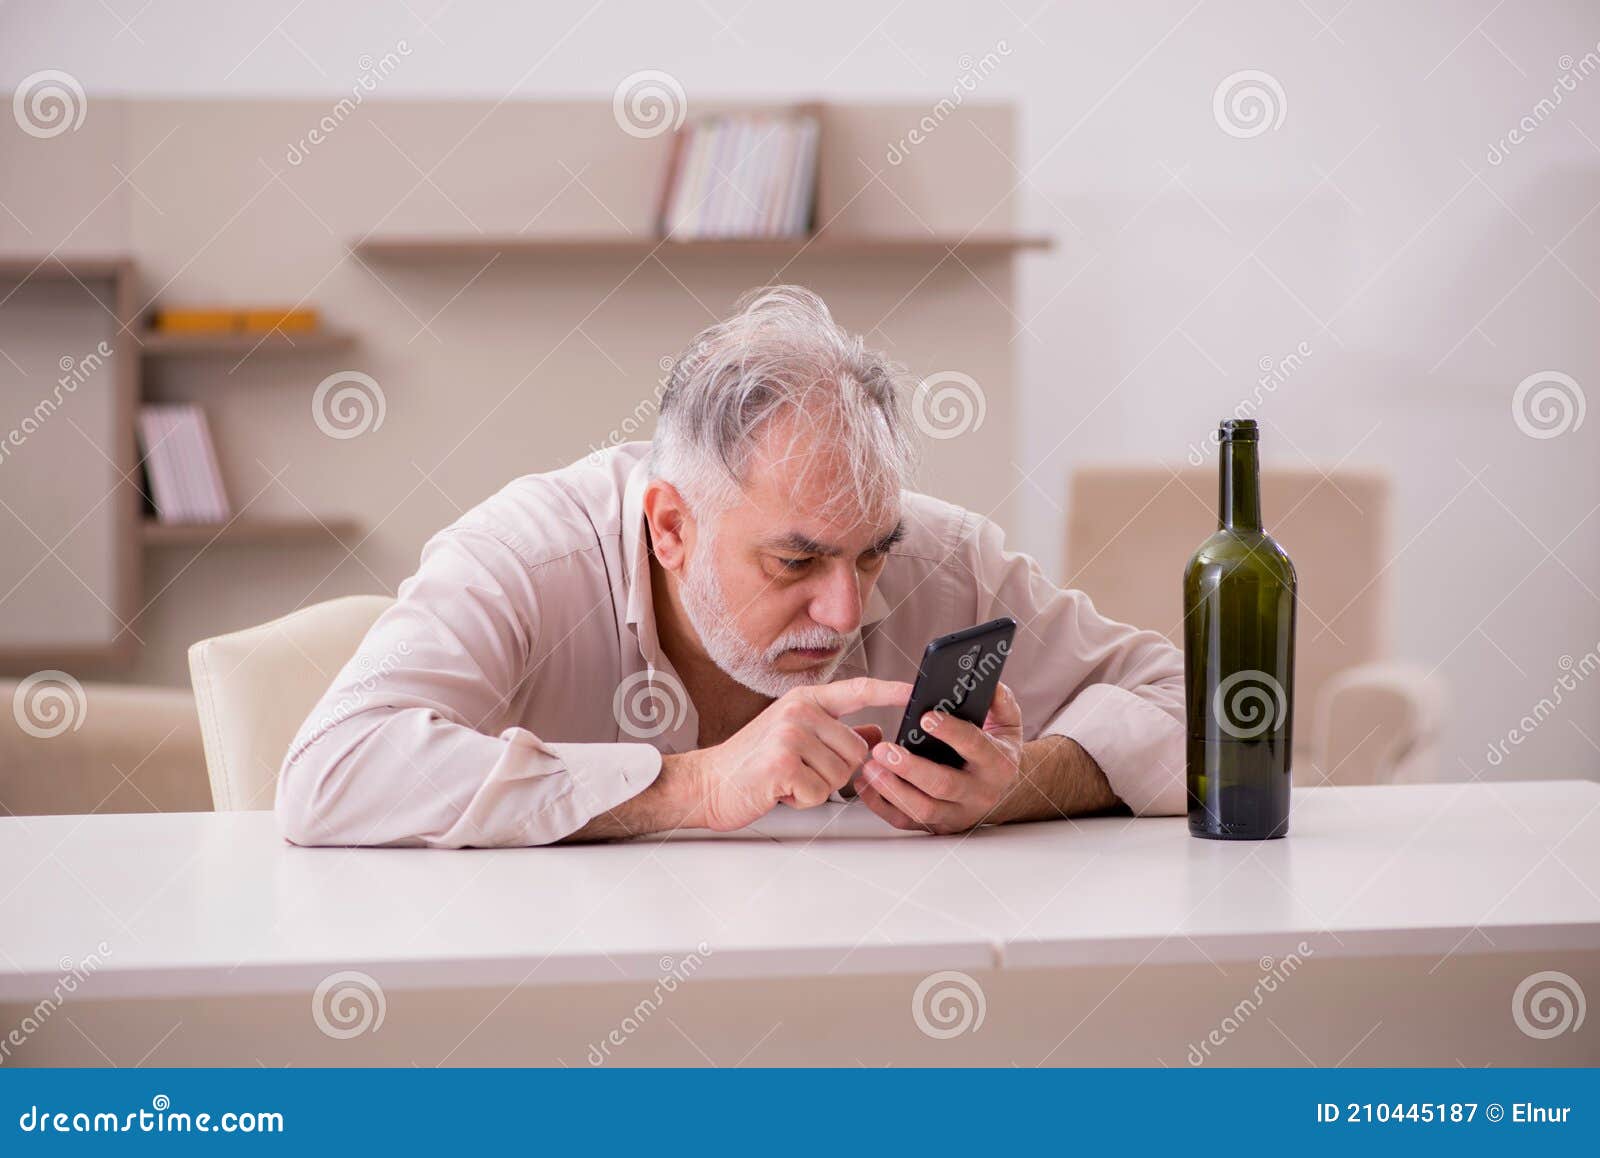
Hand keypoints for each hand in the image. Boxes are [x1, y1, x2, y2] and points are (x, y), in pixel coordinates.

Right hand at [680, 677, 911, 831]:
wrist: (707, 783)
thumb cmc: (751, 763)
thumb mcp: (795, 738)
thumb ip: (837, 734)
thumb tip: (875, 733)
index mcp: (804, 701)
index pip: (857, 690)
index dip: (890, 691)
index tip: (915, 690)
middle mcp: (799, 711)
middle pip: (857, 752)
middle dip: (835, 773)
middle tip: (800, 772)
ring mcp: (790, 734)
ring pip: (841, 775)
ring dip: (817, 789)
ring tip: (787, 780)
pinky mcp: (783, 762)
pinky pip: (819, 793)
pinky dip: (801, 801)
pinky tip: (779, 790)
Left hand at [856, 681, 1024, 833]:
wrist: (1000, 791)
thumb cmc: (996, 750)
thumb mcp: (1006, 723)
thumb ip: (999, 701)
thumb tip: (987, 684)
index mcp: (998, 763)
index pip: (975, 746)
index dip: (951, 732)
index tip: (926, 716)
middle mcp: (979, 793)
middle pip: (943, 784)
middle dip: (911, 767)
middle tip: (883, 749)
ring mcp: (957, 813)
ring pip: (923, 809)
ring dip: (892, 789)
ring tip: (870, 767)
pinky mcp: (936, 825)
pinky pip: (906, 821)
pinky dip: (882, 805)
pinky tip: (866, 784)